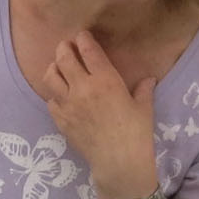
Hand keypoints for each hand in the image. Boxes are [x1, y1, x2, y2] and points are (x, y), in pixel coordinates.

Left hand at [35, 31, 157, 198]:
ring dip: (53, 68)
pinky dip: (54, 95)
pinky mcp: (61, 120)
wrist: (118, 163)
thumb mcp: (144, 108)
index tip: (82, 36)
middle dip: (64, 48)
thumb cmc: (136, 133)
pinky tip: (61, 96)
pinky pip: (50, 101)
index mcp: (106, 80)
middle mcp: (83, 87)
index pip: (89, 50)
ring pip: (50, 76)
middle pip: (64, 58)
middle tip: (66, 46)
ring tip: (58, 68)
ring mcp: (68, 104)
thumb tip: (148, 79)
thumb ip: (143, 90)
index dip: (83, 39)